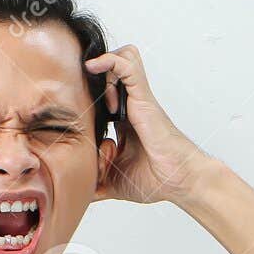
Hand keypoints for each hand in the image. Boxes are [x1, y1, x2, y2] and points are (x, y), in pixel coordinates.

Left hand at [84, 45, 217, 205]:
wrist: (177, 180)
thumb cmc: (155, 179)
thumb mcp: (113, 182)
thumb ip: (94, 183)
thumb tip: (76, 194)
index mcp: (123, 123)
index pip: (103, 96)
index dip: (87, 98)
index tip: (76, 115)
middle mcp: (131, 107)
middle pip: (111, 72)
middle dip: (93, 78)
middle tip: (87, 103)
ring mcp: (137, 99)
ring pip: (121, 58)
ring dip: (103, 70)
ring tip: (99, 97)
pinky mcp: (143, 96)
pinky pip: (126, 64)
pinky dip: (109, 60)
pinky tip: (94, 68)